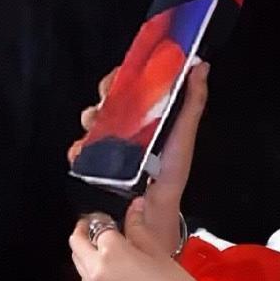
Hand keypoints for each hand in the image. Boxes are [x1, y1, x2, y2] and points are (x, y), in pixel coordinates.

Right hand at [68, 59, 210, 253]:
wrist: (154, 214)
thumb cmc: (172, 172)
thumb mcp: (184, 133)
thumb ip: (194, 101)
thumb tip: (201, 65)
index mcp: (149, 117)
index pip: (131, 86)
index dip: (123, 76)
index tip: (120, 75)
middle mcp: (128, 128)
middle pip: (108, 101)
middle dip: (104, 97)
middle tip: (106, 102)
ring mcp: (110, 145)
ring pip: (91, 122)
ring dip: (89, 120)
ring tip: (94, 126)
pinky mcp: (96, 165)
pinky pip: (80, 150)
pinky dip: (78, 149)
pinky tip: (82, 152)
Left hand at [69, 195, 219, 280]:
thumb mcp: (158, 251)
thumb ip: (139, 228)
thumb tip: (135, 208)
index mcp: (111, 253)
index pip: (98, 226)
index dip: (105, 218)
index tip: (113, 216)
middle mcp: (96, 272)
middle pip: (77, 244)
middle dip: (84, 231)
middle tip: (98, 225)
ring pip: (79, 265)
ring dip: (86, 252)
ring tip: (106, 248)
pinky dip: (92, 272)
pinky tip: (112, 271)